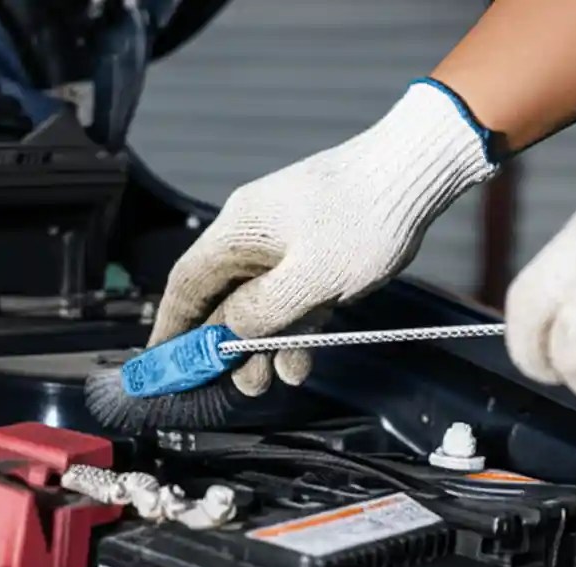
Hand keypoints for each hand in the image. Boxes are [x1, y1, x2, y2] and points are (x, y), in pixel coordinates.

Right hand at [149, 80, 496, 394]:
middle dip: (226, 348)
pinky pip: (290, 295)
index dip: (171, 327)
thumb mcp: (311, 280)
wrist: (415, 171)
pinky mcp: (313, 248)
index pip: (186, 284)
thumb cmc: (363, 221)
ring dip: (263, 344)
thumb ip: (261, 312)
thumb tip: (223, 335)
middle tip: (238, 385)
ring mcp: (284, 240)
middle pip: (222, 298)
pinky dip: (291, 327)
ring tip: (276, 380)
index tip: (161, 365)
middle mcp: (252, 234)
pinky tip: (301, 360)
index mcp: (238, 232)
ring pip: (259, 302)